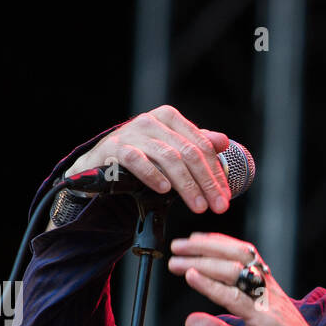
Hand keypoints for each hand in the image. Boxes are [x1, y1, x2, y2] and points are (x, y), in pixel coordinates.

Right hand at [65, 105, 231, 214]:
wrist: (100, 165)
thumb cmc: (141, 158)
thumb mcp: (171, 150)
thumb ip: (195, 146)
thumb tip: (224, 141)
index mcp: (170, 118)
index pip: (201, 145)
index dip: (216, 173)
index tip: (225, 197)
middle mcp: (152, 121)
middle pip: (189, 153)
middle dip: (207, 183)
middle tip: (218, 207)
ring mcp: (132, 133)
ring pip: (168, 158)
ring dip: (186, 185)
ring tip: (198, 206)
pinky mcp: (114, 148)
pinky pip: (137, 160)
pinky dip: (152, 175)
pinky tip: (164, 189)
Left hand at [169, 232, 325, 325]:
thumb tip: (191, 321)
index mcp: (266, 294)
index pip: (243, 258)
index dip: (218, 246)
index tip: (192, 243)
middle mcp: (269, 292)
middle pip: (238, 255)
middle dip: (206, 247)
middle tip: (178, 245)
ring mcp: (269, 304)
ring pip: (235, 270)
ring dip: (203, 262)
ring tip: (178, 261)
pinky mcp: (267, 321)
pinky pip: (236, 298)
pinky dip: (211, 285)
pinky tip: (193, 277)